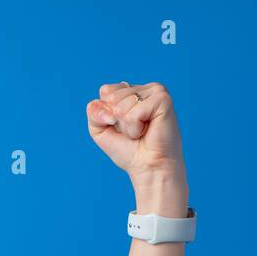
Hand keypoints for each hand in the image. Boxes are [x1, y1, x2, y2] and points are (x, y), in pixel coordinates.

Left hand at [86, 81, 187, 206]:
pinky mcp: (163, 100)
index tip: (120, 126)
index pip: (105, 91)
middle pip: (112, 97)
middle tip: (133, 131)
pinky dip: (134, 128)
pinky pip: (133, 114)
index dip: (105, 113)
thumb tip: (101, 100)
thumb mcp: (100, 131)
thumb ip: (93, 112)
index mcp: (132, 91)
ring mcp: (156, 91)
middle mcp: (144, 88)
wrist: (148, 167)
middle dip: (116, 120)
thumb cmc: (128, 150)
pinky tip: (147, 131)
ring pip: (121, 105)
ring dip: (126, 126)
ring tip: (140, 132)